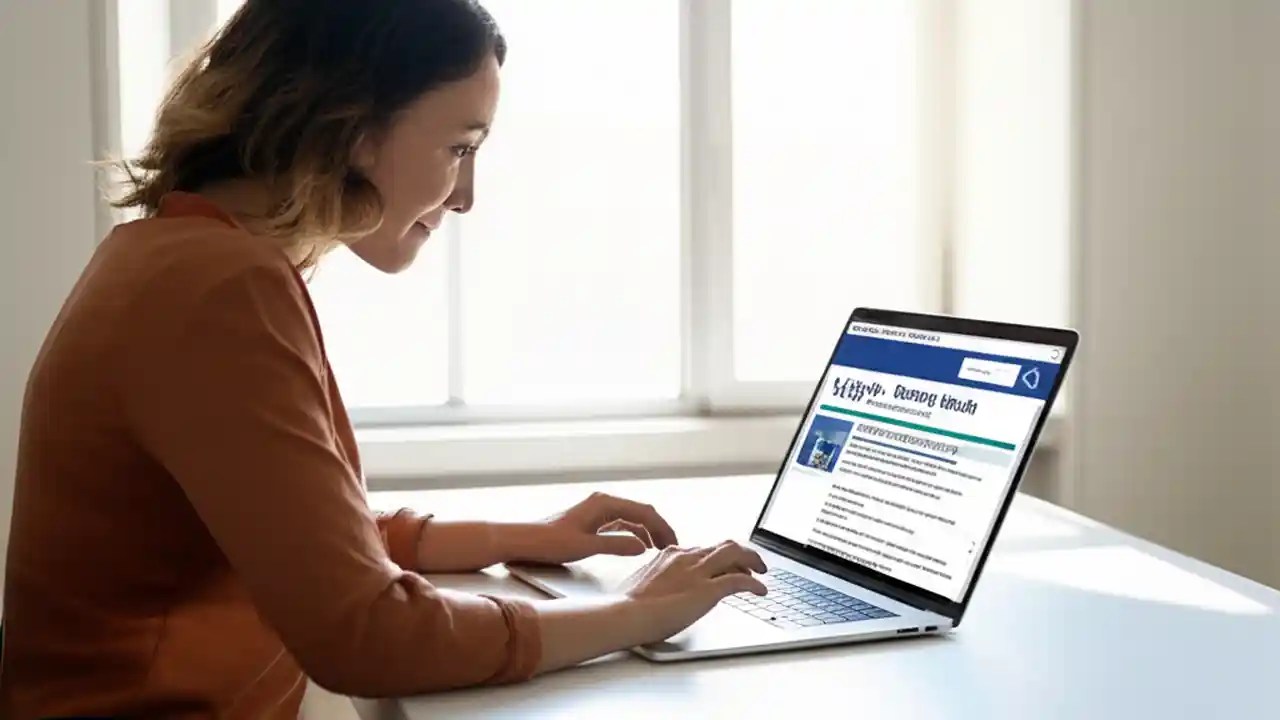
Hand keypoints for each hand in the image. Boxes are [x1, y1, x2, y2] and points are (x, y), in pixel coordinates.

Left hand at [507, 492, 679, 565]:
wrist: (524, 540)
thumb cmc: (551, 542)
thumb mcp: (586, 546)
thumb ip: (616, 546)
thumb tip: (643, 546)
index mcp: (605, 503)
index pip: (644, 512)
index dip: (662, 528)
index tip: (675, 544)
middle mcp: (603, 502)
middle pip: (641, 512)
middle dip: (659, 528)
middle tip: (673, 548)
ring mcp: (597, 510)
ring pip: (631, 518)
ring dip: (647, 531)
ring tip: (660, 549)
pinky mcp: (591, 520)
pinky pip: (620, 524)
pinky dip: (633, 533)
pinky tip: (639, 546)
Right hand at [620, 540, 768, 642]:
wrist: (625, 614)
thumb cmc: (626, 605)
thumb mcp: (642, 582)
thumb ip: (657, 579)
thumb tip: (661, 588)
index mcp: (670, 554)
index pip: (703, 550)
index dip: (718, 557)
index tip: (723, 565)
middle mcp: (687, 557)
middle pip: (723, 546)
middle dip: (741, 553)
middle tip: (751, 563)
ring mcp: (698, 572)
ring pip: (735, 554)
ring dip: (753, 560)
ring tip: (761, 570)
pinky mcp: (708, 590)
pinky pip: (739, 581)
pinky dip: (754, 584)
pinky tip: (760, 590)